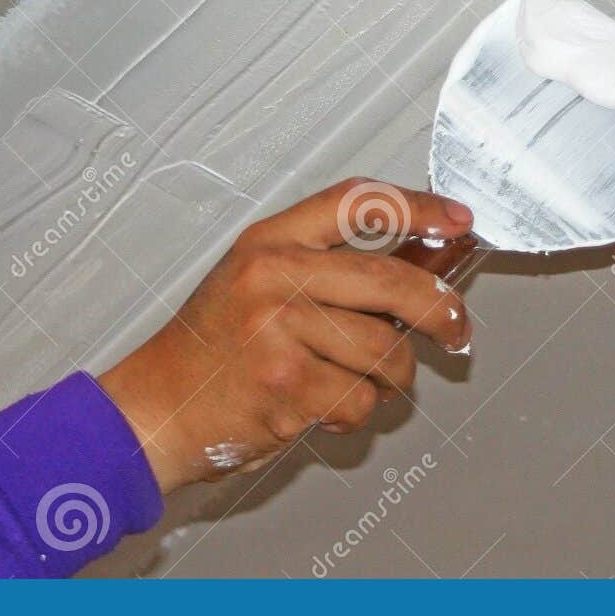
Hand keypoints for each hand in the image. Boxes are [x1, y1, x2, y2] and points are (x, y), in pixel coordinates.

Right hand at [98, 178, 473, 493]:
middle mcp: (273, 276)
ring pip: (386, 350)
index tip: (457, 220)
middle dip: (440, 310)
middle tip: (454, 327)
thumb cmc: (214, 347)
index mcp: (269, 241)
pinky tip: (321, 406)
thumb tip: (424, 267)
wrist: (156, 408)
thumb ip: (331, 267)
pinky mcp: (286, 386)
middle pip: (391, 281)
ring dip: (390, 376)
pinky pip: (360, 399)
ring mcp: (278, 331)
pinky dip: (354, 412)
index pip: (357, 202)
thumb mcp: (259, 280)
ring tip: (361, 379)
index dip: (418, 207)